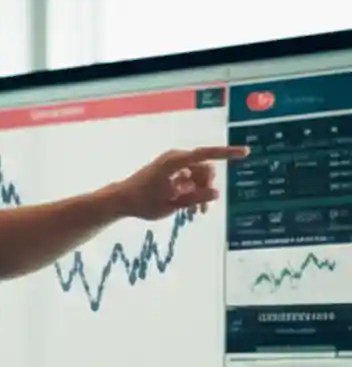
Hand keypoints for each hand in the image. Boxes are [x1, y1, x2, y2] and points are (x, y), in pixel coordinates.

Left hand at [107, 145, 248, 219]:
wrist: (122, 200)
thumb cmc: (143, 203)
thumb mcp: (170, 205)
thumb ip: (194, 198)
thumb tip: (216, 193)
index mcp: (174, 162)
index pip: (205, 154)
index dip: (226, 153)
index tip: (245, 153)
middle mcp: (175, 158)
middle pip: (204, 169)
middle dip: (206, 188)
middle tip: (199, 210)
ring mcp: (174, 163)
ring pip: (199, 175)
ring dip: (200, 192)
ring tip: (194, 213)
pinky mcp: (172, 171)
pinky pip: (191, 178)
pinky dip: (192, 191)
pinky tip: (190, 209)